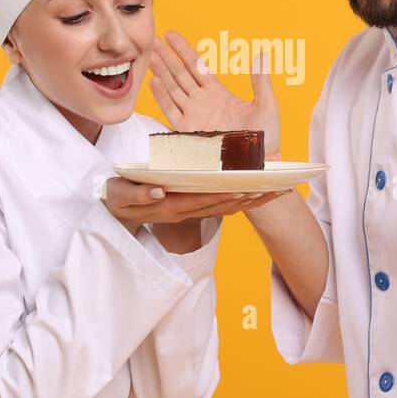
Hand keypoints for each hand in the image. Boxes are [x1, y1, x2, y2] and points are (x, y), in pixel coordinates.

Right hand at [104, 177, 284, 233]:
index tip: (247, 187)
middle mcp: (187, 210)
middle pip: (225, 205)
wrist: (118, 209)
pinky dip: (243, 198)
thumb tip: (160, 191)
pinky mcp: (195, 205)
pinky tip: (260, 190)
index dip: (226, 195)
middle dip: (251, 197)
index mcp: (172, 206)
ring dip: (253, 199)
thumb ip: (139, 194)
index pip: (205, 201)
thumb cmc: (119, 196)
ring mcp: (192, 209)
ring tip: (278, 189)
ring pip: (228, 206)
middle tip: (276, 187)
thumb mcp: (122, 194)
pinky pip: (223, 204)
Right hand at [149, 29, 280, 154]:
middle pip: (179, 74)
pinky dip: (162, 97)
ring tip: (150, 56)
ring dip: (161, 72)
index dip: (183, 50)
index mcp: (218, 93)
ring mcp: (193, 116)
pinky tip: (154, 82)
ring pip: (173, 89)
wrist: (258, 166)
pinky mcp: (189, 133)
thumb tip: (262, 54)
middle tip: (153, 39)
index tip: (171, 34)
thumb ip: (260, 81)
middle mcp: (202, 102)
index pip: (196, 66)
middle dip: (166, 57)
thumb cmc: (265, 140)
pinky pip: (172, 111)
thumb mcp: (266, 106)